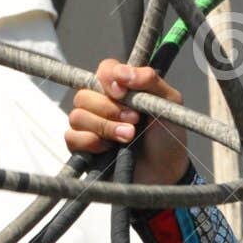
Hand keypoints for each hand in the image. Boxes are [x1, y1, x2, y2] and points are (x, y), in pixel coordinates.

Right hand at [66, 57, 190, 185]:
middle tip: (135, 120)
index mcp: (123, 89)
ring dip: (105, 126)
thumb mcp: (169, 105)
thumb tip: (124, 72)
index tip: (123, 92)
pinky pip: (72, 137)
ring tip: (129, 136)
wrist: (166, 172)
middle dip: (110, 109)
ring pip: (77, 115)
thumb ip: (151, 81)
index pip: (105, 69)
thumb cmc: (168, 137)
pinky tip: (110, 148)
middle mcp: (102, 103)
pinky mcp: (83, 147)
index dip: (109, 77)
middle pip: (85, 94)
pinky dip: (92, 142)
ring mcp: (90, 125)